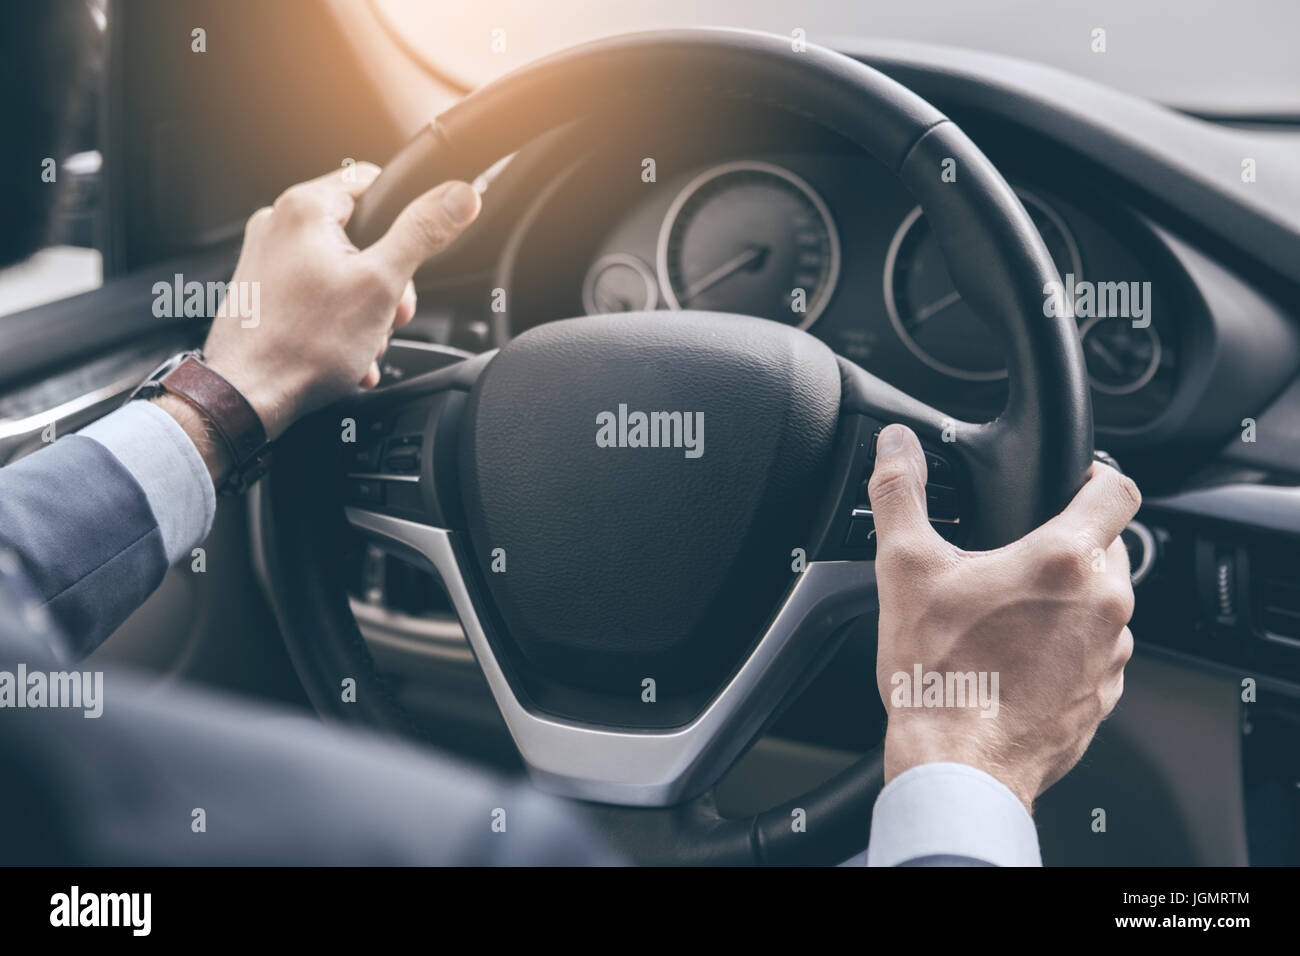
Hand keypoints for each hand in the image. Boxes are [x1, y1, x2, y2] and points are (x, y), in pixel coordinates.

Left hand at [200, 163, 480, 441]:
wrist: (247, 397)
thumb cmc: (302, 346)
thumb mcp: (382, 285)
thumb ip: (422, 233)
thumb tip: (459, 196)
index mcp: (305, 208)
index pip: (372, 181)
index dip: (403, 218)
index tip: (411, 255)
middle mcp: (278, 224)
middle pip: (361, 235)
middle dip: (386, 281)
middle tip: (388, 314)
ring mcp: (266, 258)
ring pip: (341, 270)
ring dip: (366, 309)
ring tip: (363, 341)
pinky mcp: (262, 291)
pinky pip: (317, 295)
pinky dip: (339, 321)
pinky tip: (347, 352)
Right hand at [868, 423, 1141, 811]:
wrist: (956, 764)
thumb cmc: (937, 672)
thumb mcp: (904, 569)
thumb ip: (901, 494)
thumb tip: (896, 446)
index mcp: (1065, 561)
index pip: (1118, 490)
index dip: (1095, 476)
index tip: (1071, 484)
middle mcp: (1104, 605)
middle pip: (1109, 549)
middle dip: (1069, 547)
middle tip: (1012, 563)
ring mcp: (1110, 655)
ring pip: (1103, 605)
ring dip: (1068, 602)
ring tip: (1009, 618)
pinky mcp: (1102, 697)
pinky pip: (1096, 655)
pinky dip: (1066, 650)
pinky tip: (1016, 661)